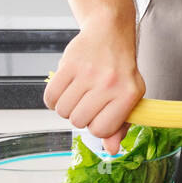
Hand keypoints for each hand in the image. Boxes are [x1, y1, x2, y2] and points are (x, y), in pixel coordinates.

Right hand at [43, 18, 144, 154]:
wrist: (110, 32)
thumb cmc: (121, 68)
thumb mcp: (130, 95)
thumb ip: (121, 124)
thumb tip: (111, 150)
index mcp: (129, 94)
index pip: (102, 130)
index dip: (97, 126)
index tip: (99, 115)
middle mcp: (109, 83)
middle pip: (79, 122)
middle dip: (80, 116)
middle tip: (88, 101)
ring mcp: (88, 73)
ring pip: (63, 111)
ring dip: (66, 107)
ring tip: (78, 93)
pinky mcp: (69, 64)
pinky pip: (50, 97)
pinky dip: (53, 99)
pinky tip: (65, 90)